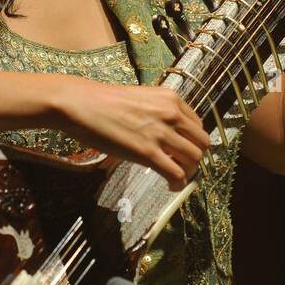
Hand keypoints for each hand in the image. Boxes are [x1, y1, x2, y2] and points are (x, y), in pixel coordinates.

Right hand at [47, 76, 210, 190]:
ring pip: (194, 159)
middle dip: (194, 157)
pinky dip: (177, 184)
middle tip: (182, 165)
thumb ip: (158, 112)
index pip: (197, 125)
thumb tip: (164, 133)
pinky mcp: (148, 153)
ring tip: (175, 176)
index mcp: (171, 99)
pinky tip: (170, 186)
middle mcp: (172, 114)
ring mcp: (161, 134)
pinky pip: (176, 174)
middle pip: (201, 143)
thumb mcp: (141, 98)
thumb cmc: (104, 101)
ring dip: (188, 172)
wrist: (83, 104)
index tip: (182, 150)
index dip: (192, 141)